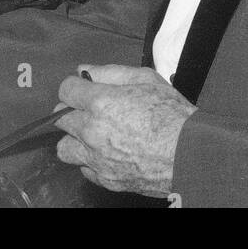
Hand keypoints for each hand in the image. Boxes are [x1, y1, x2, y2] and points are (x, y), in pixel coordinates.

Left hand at [54, 64, 194, 196]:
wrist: (187, 153)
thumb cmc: (171, 114)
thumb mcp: (146, 79)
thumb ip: (111, 72)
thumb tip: (85, 70)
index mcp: (101, 103)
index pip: (65, 90)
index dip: (74, 86)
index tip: (82, 87)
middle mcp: (92, 131)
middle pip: (60, 119)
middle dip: (72, 110)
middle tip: (90, 108)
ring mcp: (96, 158)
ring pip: (64, 148)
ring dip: (74, 139)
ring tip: (92, 134)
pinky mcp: (104, 178)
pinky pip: (83, 169)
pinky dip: (90, 160)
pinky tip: (107, 151)